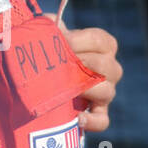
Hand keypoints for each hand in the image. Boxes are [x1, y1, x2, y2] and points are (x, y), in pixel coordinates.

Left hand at [43, 15, 121, 131]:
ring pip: (108, 92)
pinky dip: (92, 121)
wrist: (38, 78)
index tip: (63, 42)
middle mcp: (109, 70)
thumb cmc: (48, 51)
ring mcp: (105, 93)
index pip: (101, 41)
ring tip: (67, 89)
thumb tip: (54, 27)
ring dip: (87, 90)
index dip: (81, 41)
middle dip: (85, 64)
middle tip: (64, 66)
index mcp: (102, 47)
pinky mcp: (97, 114)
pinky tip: (76, 117)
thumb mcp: (48, 35)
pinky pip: (103, 121)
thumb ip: (50, 27)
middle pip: (109, 67)